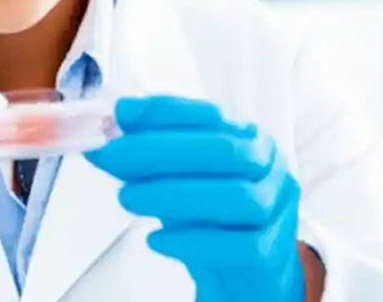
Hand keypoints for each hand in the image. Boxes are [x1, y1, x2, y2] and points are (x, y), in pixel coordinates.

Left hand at [86, 96, 307, 301]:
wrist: (241, 268)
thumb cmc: (205, 211)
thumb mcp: (171, 174)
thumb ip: (141, 152)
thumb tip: (105, 129)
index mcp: (245, 134)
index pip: (211, 113)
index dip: (165, 113)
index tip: (121, 119)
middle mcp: (268, 165)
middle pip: (225, 151)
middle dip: (162, 152)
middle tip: (114, 159)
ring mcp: (277, 208)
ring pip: (237, 197)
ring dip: (174, 195)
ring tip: (127, 199)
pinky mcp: (273, 252)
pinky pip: (241, 245)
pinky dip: (194, 241)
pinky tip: (156, 238)